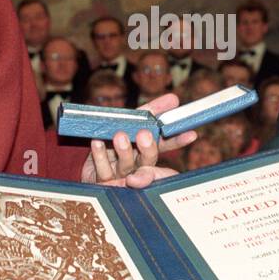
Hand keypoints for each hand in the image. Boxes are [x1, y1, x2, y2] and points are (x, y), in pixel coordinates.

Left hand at [79, 93, 197, 187]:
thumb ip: (152, 111)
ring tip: (120, 136)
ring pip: (126, 165)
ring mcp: (121, 175)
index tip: (191, 134)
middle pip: (147, 160)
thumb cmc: (113, 140)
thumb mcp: (131, 122)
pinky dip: (100, 155)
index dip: (177, 141)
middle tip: (144, 135)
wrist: (87, 165)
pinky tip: (97, 142)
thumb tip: (174, 98)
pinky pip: (103, 169)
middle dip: (148, 148)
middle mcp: (137, 165)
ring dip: (123, 150)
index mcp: (146, 151)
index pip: (165, 146)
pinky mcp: (103, 181)